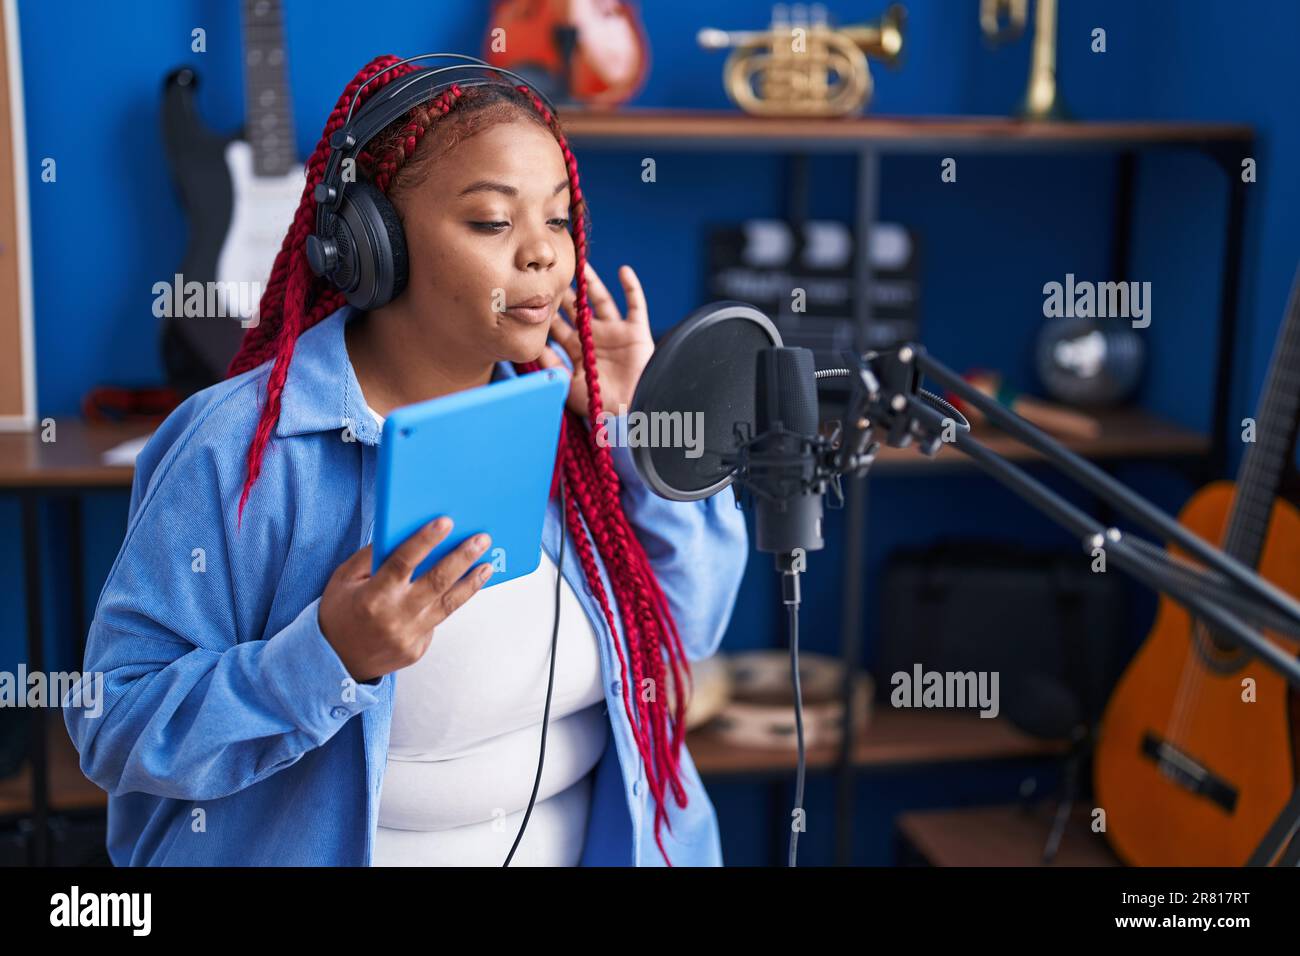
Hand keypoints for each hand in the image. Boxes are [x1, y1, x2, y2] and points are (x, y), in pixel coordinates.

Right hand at [318, 518, 492, 683]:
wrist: (334, 662)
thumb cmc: (340, 612)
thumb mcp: (344, 579)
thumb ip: (372, 557)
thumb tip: (403, 532)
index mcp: (372, 596)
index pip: (403, 563)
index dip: (425, 541)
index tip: (446, 521)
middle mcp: (394, 618)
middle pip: (436, 582)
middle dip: (462, 558)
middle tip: (481, 539)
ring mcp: (408, 637)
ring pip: (448, 605)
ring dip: (471, 582)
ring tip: (487, 564)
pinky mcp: (418, 650)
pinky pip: (437, 621)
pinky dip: (450, 602)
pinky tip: (464, 586)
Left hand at [538, 261, 653, 417]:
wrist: (630, 409)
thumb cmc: (598, 404)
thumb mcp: (567, 384)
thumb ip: (550, 365)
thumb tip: (532, 346)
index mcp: (578, 351)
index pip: (559, 326)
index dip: (547, 311)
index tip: (533, 292)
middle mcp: (595, 338)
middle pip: (576, 308)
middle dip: (564, 291)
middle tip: (551, 270)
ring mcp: (615, 333)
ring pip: (602, 300)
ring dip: (593, 282)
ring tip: (581, 263)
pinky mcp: (636, 332)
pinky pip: (635, 304)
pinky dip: (631, 287)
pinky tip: (623, 271)